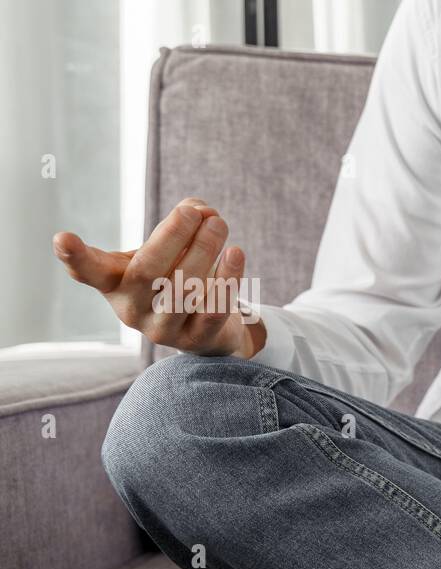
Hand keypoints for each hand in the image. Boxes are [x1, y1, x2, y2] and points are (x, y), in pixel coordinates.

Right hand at [53, 197, 264, 358]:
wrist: (206, 329)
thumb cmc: (177, 277)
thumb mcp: (170, 248)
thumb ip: (184, 220)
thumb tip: (204, 210)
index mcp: (115, 283)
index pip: (89, 271)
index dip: (75, 256)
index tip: (62, 239)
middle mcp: (132, 310)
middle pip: (148, 271)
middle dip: (172, 236)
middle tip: (194, 212)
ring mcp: (163, 330)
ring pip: (183, 291)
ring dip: (204, 251)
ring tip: (218, 224)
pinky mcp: (196, 341)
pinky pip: (213, 311)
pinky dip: (226, 279)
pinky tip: (235, 254)